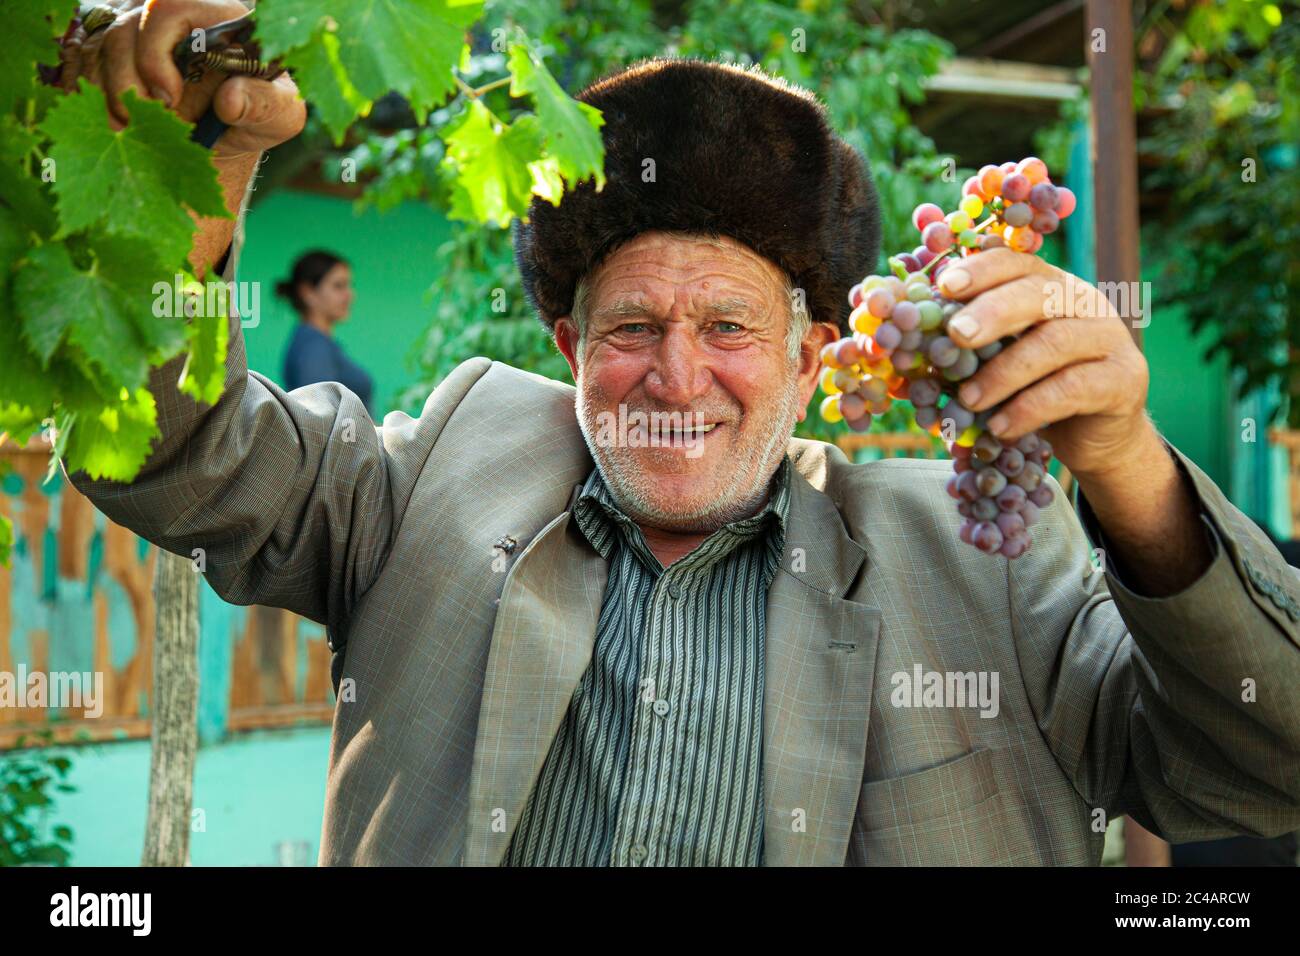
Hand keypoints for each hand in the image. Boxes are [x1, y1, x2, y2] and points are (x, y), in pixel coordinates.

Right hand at [56, 0, 304, 159]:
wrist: (228, 132)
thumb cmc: (259, 115)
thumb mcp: (280, 116)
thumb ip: (266, 105)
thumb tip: (231, 100)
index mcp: (218, 17)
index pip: (170, 6)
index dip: (157, 52)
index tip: (167, 98)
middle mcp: (174, 14)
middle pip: (126, 27)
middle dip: (128, 79)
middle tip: (144, 119)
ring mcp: (140, 26)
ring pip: (100, 43)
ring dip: (108, 90)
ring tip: (130, 126)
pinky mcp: (117, 46)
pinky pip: (82, 58)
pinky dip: (92, 91)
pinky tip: (114, 119)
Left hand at [936, 249, 1153, 482]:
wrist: (1094, 435)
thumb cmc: (1033, 389)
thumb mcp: (998, 360)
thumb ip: (969, 345)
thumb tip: (908, 343)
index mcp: (1049, 286)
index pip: (1016, 263)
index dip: (982, 269)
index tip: (946, 285)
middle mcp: (1083, 302)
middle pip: (1038, 293)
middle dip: (993, 311)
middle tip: (956, 335)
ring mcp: (1109, 338)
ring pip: (1056, 342)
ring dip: (1005, 372)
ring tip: (969, 400)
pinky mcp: (1125, 379)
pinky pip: (1075, 388)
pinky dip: (1031, 408)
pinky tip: (1000, 426)